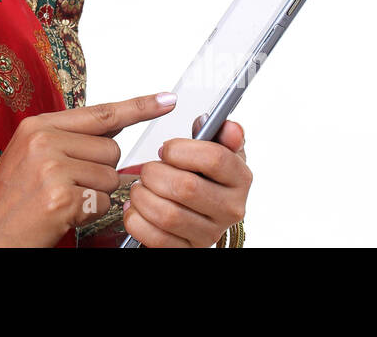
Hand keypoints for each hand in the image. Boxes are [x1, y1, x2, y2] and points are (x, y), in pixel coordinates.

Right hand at [0, 93, 177, 247]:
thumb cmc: (10, 201)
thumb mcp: (31, 156)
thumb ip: (69, 140)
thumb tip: (112, 132)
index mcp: (38, 126)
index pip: (100, 113)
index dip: (139, 107)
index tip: (167, 99)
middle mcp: (44, 141)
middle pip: (112, 149)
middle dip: (101, 171)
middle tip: (67, 185)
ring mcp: (52, 168)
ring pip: (111, 177)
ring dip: (96, 194)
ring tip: (62, 199)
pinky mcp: (62, 197)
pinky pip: (103, 201)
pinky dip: (89, 212)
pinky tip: (62, 214)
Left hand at [122, 120, 251, 247]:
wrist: (200, 211)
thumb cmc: (204, 175)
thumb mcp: (217, 150)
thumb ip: (220, 134)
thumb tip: (228, 126)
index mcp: (240, 179)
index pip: (214, 159)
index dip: (181, 150)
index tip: (166, 149)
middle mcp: (230, 208)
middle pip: (186, 187)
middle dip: (155, 173)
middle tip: (148, 169)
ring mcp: (210, 233)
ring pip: (168, 214)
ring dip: (143, 197)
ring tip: (140, 188)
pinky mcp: (188, 249)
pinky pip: (156, 239)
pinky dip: (137, 221)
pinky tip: (137, 209)